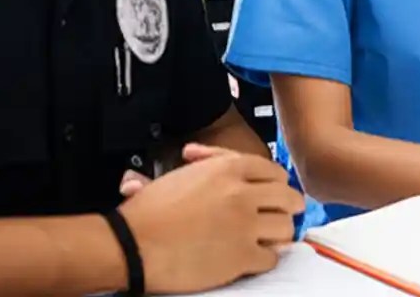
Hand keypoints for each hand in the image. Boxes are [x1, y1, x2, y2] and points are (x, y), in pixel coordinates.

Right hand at [118, 147, 305, 292]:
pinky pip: (272, 257)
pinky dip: (264, 259)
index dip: (274, 183)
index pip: (273, 171)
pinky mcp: (241, 257)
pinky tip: (252, 258)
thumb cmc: (147, 211)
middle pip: (288, 197)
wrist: (131, 244)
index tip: (270, 192)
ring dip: (278, 234)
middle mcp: (242, 194)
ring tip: (267, 239)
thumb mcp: (181, 174)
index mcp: (228, 169)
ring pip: (286, 228)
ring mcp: (245, 226)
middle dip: (286, 207)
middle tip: (278, 215)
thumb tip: (208, 160)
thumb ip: (207, 165)